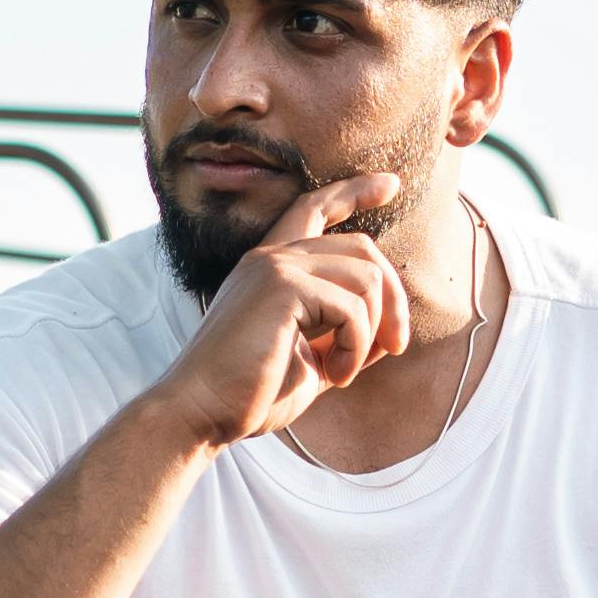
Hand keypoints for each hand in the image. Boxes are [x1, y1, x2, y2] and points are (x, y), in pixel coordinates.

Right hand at [167, 178, 410, 449]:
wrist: (200, 413)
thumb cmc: (250, 395)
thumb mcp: (311, 360)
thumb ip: (345, 335)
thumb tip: (393, 327)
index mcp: (271, 267)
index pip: (315, 208)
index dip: (355, 192)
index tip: (391, 184)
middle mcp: (271, 256)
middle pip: (361, 245)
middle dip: (393, 296)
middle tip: (397, 344)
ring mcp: (275, 266)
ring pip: (365, 275)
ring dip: (372, 331)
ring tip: (345, 371)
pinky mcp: (282, 287)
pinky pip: (352, 307)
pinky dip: (356, 347)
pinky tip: (335, 376)